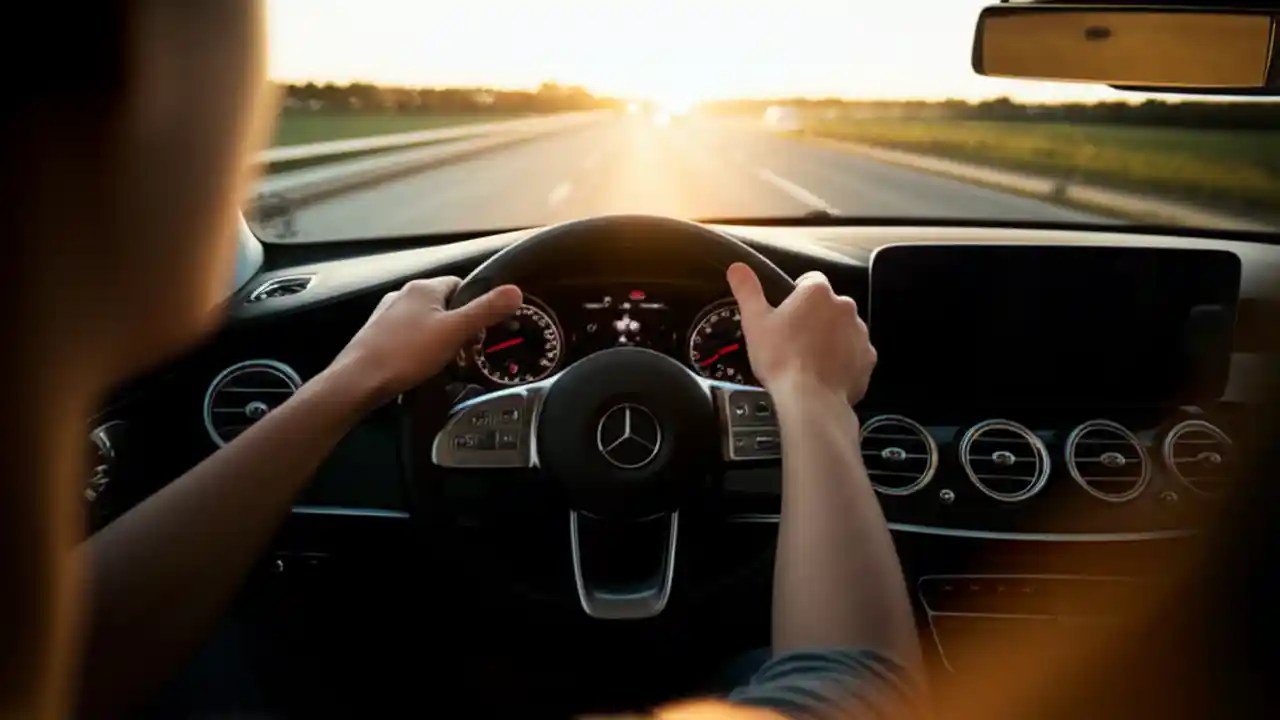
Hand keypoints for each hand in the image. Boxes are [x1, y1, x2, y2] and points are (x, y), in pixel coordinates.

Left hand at [328, 277, 521, 404]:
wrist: (359, 380)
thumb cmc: (408, 353)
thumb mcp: (454, 332)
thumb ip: (486, 311)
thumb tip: (516, 290)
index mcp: (424, 287)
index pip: (460, 285)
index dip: (476, 305)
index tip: (482, 330)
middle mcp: (403, 294)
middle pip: (443, 304)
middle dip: (457, 325)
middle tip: (466, 350)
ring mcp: (386, 313)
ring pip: (424, 320)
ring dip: (438, 337)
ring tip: (444, 361)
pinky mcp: (375, 333)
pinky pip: (407, 334)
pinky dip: (418, 346)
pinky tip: (419, 365)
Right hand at [727, 263, 875, 404]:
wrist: (810, 399)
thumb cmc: (779, 357)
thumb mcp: (755, 322)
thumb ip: (748, 291)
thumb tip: (737, 266)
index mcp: (818, 292)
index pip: (810, 280)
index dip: (797, 295)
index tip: (786, 315)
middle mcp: (845, 306)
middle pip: (828, 306)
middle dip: (815, 318)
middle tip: (795, 340)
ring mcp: (861, 333)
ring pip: (843, 329)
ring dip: (830, 338)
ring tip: (810, 360)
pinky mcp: (868, 358)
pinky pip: (855, 354)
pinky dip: (844, 361)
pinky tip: (826, 375)